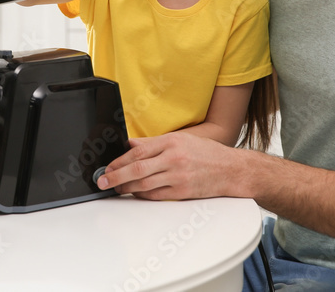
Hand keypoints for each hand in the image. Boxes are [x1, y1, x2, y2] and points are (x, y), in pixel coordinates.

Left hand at [96, 132, 236, 200]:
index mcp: (171, 142)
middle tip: (103, 181)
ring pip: (144, 184)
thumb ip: (154, 143)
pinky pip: (156, 196)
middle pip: (137, 168)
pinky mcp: (182, 192)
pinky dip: (142, 196)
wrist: (231, 170)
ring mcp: (178, 176)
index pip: (137, 151)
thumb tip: (130, 145)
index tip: (108, 167)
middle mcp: (173, 158)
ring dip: (126, 188)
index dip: (119, 161)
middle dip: (116, 176)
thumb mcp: (181, 139)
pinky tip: (135, 194)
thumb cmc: (207, 153)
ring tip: (116, 188)